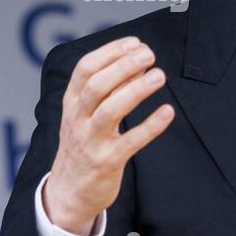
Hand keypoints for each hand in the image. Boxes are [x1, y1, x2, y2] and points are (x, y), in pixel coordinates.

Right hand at [43, 36, 174, 234]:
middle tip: (149, 55)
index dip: (110, 52)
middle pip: (97, 85)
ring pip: (110, 110)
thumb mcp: (83, 115)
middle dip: (123, 66)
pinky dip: (150, 125)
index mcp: (71, 103)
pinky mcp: (107, 162)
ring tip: (159, 76)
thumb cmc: (81, 146)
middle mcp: (78, 119)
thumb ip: (106, 90)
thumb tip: (137, 64)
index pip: (85, 69)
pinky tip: (167, 112)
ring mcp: (91, 141)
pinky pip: (131, 141)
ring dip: (136, 90)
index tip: (135, 43)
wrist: (68, 192)